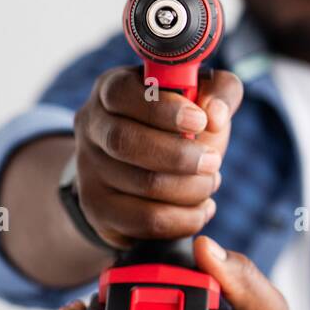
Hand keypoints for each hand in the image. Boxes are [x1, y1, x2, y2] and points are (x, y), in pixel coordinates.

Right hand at [71, 67, 243, 249]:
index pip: (120, 93)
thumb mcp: (203, 97)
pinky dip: (183, 219)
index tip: (201, 121)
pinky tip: (202, 209)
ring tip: (211, 182)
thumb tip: (216, 116)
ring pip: (140, 185)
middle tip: (213, 161)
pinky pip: (143, 220)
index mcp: (110, 89)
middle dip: (179, 155)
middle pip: (124, 142)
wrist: (154, 166)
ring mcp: (88, 171)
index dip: (162, 109)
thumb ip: (220, 91)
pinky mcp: (98, 210)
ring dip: (190, 188)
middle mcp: (91, 127)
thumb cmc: (180, 124)